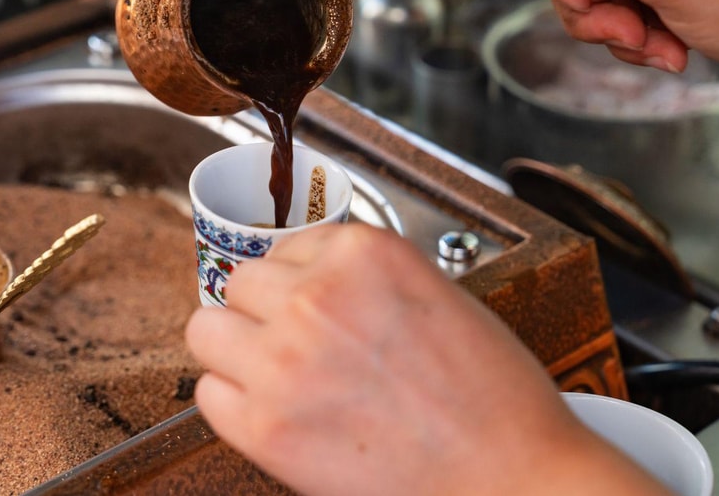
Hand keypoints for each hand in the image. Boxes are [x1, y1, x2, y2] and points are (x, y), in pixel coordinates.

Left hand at [186, 223, 670, 494]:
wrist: (512, 478)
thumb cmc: (493, 399)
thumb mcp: (438, 296)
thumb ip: (367, 280)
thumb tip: (312, 283)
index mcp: (365, 254)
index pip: (288, 246)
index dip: (301, 282)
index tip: (313, 306)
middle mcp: (317, 296)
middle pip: (240, 282)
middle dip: (263, 312)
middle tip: (292, 344)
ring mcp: (285, 359)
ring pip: (206, 330)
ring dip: (235, 350)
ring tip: (276, 376)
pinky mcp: (266, 425)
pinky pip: (210, 395)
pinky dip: (235, 404)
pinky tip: (278, 414)